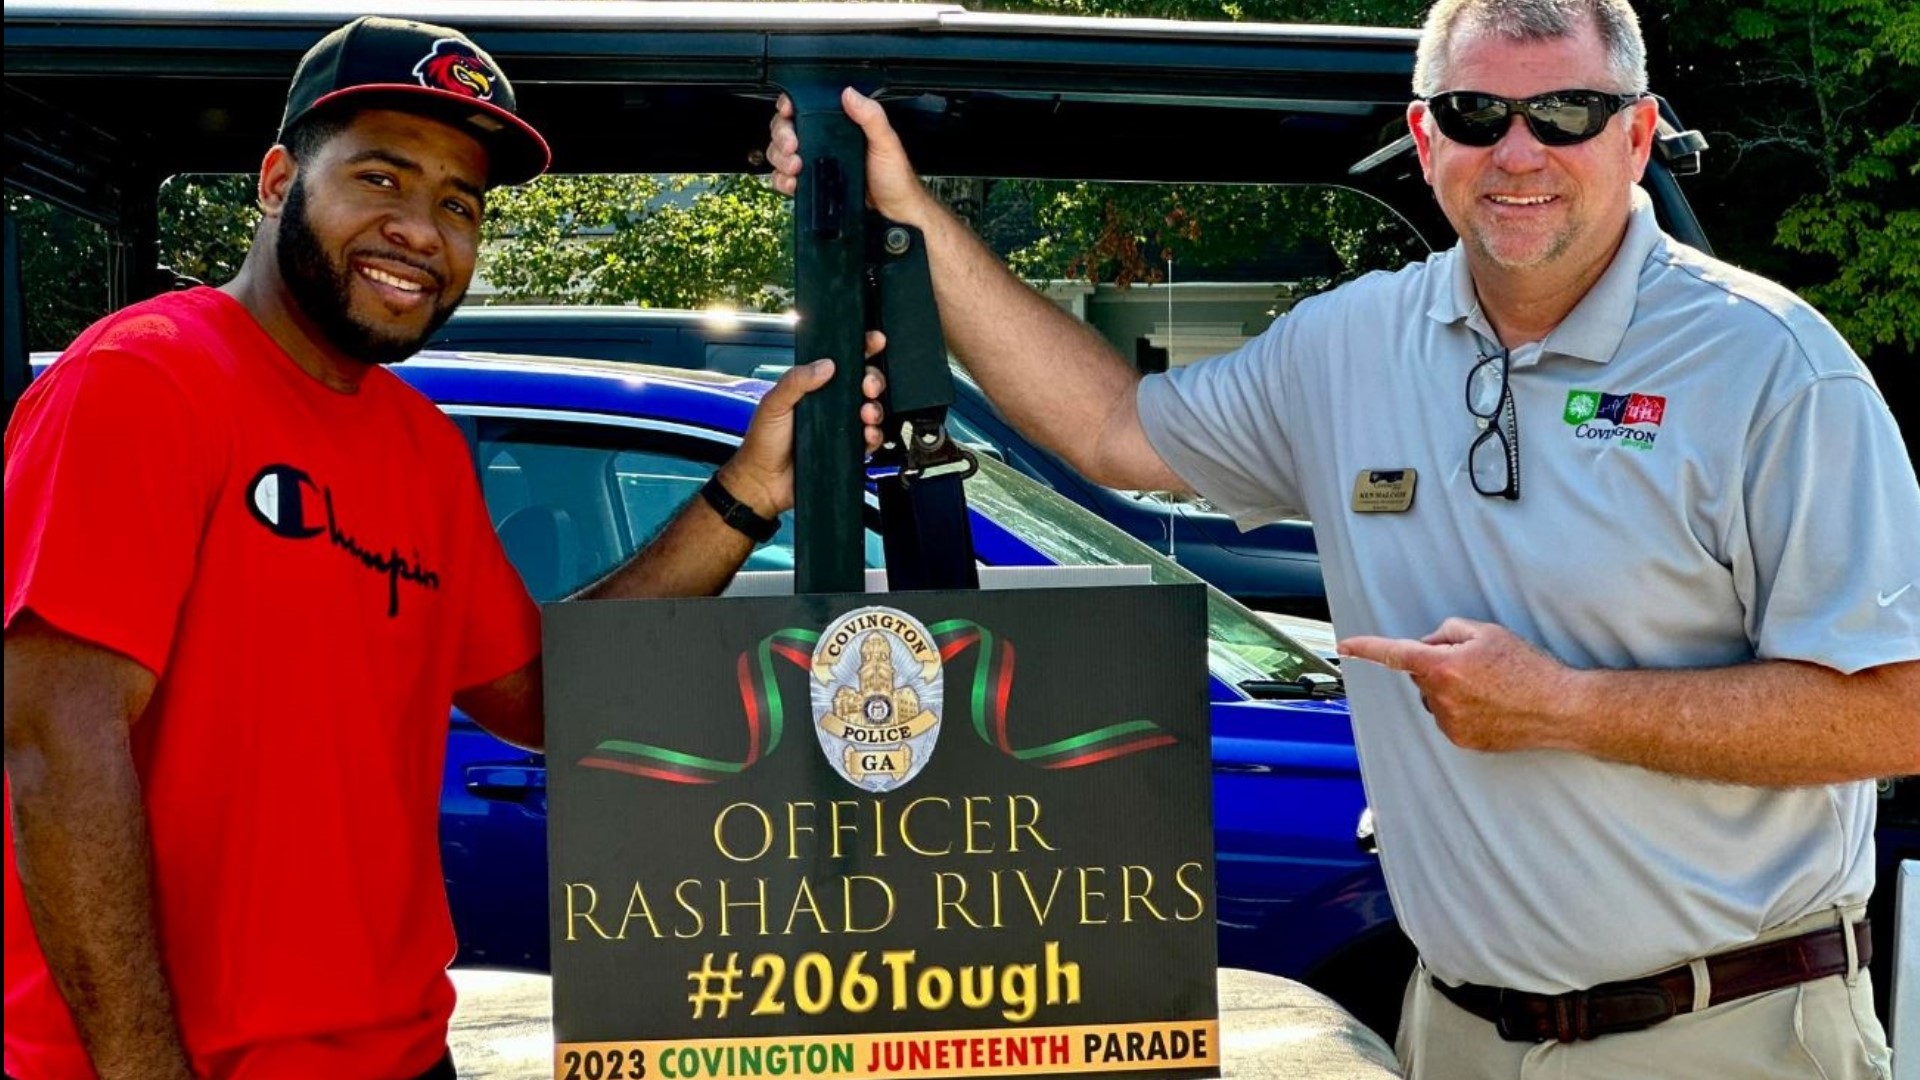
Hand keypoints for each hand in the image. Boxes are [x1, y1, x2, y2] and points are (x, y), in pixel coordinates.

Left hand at [718, 331, 887, 517]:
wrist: (764, 482)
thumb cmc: (763, 443)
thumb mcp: (774, 404)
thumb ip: (796, 381)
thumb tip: (826, 364)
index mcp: (813, 388)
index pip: (841, 363)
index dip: (861, 350)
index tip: (873, 341)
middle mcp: (830, 405)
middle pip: (864, 383)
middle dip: (873, 379)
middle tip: (868, 385)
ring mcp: (841, 427)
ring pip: (872, 409)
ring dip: (876, 407)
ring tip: (867, 412)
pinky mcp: (848, 449)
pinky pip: (870, 439)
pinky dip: (874, 435)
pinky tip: (867, 434)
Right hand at [768, 88, 934, 224]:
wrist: (895, 210)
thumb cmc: (895, 176)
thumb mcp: (886, 142)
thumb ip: (871, 116)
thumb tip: (850, 94)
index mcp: (839, 124)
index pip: (805, 106)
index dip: (789, 106)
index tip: (788, 112)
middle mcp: (824, 140)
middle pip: (785, 129)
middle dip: (782, 136)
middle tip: (793, 147)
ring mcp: (815, 162)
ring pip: (780, 153)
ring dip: (780, 159)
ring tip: (795, 167)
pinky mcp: (811, 183)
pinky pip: (784, 178)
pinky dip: (781, 180)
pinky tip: (792, 182)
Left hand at [1337, 617, 1584, 752]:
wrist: (1561, 707)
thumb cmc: (1528, 668)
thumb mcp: (1487, 633)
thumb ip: (1448, 631)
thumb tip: (1427, 644)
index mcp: (1443, 667)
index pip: (1395, 654)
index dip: (1367, 648)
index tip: (1346, 646)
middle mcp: (1441, 698)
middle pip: (1421, 674)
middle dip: (1437, 664)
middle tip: (1476, 663)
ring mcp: (1450, 723)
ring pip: (1434, 697)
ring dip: (1449, 688)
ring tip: (1490, 687)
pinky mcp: (1462, 740)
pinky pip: (1448, 717)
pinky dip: (1461, 708)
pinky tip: (1491, 705)